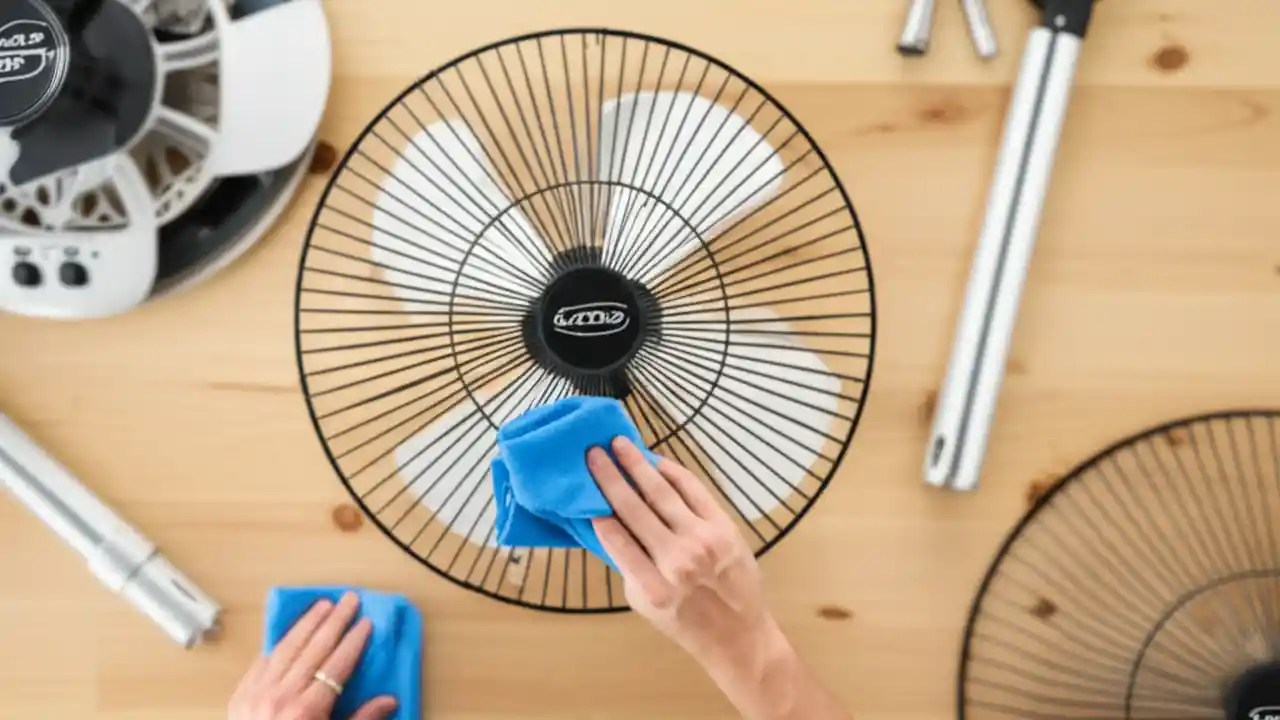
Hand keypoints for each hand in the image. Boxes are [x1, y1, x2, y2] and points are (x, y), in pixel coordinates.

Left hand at [229, 591, 397, 719]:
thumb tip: (389, 700)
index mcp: (307, 710)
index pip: (336, 665)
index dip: (353, 642)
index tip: (366, 623)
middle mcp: (281, 696)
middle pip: (313, 649)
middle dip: (334, 621)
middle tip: (350, 600)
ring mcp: (256, 694)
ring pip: (286, 648)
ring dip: (306, 624)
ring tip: (323, 605)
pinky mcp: (239, 697)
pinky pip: (261, 663)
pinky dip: (277, 646)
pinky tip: (289, 633)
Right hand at [587, 438, 767, 662]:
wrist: (738, 635)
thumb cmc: (685, 621)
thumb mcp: (643, 604)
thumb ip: (628, 563)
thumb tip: (608, 521)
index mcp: (651, 587)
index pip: (615, 538)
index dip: (597, 509)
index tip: (583, 486)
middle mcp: (677, 561)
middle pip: (635, 508)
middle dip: (610, 477)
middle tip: (593, 452)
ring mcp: (704, 541)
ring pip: (663, 493)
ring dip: (638, 464)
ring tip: (620, 444)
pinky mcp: (724, 527)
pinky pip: (694, 490)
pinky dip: (674, 472)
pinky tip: (657, 461)